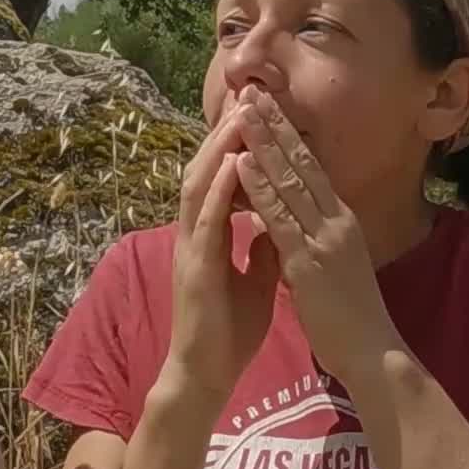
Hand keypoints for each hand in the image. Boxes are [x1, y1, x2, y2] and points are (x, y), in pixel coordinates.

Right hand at [163, 97, 280, 402]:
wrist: (207, 374)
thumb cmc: (228, 332)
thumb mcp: (255, 281)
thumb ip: (262, 249)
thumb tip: (276, 223)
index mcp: (211, 236)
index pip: (222, 179)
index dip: (237, 144)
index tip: (257, 110)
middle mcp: (196, 234)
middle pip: (206, 169)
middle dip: (226, 132)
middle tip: (247, 94)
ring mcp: (191, 248)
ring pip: (199, 184)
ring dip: (219, 148)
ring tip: (240, 114)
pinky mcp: (195, 268)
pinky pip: (205, 220)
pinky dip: (218, 189)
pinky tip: (230, 163)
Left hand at [234, 89, 401, 381]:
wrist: (373, 352)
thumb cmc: (351, 316)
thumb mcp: (336, 264)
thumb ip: (318, 237)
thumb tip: (298, 217)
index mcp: (341, 220)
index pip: (311, 168)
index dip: (288, 135)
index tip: (268, 106)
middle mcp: (336, 220)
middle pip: (302, 162)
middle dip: (275, 124)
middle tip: (252, 90)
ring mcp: (325, 238)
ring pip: (289, 180)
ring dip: (263, 143)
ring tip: (242, 111)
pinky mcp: (310, 261)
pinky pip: (280, 217)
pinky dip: (260, 187)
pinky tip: (244, 162)